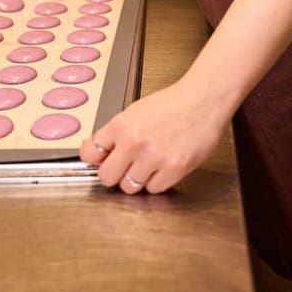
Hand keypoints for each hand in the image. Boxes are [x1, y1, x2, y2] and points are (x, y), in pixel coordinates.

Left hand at [79, 78, 227, 194]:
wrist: (202, 101)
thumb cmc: (172, 104)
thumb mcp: (135, 112)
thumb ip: (116, 133)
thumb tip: (98, 152)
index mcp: (121, 125)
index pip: (89, 153)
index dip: (95, 158)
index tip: (100, 160)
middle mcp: (134, 142)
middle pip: (106, 177)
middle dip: (114, 174)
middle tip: (123, 168)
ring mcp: (154, 158)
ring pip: (129, 188)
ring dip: (136, 180)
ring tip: (146, 166)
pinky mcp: (174, 169)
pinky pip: (153, 189)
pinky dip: (156, 182)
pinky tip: (161, 167)